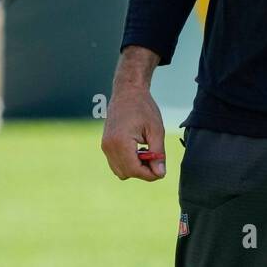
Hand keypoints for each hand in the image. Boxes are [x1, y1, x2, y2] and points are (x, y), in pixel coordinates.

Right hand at [101, 64, 166, 181]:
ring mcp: (105, 146)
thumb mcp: (156, 130)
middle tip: (156, 158)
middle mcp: (109, 146)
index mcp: (121, 142)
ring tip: (147, 151)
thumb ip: (158, 153)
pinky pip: (116, 163)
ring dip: (135, 167)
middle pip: (126, 173)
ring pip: (120, 171)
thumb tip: (160, 174)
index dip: (150, 174)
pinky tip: (139, 150)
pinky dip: (128, 162)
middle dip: (143, 171)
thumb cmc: (144, 107)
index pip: (134, 170)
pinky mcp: (105, 145)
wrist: (128, 92)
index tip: (161, 170)